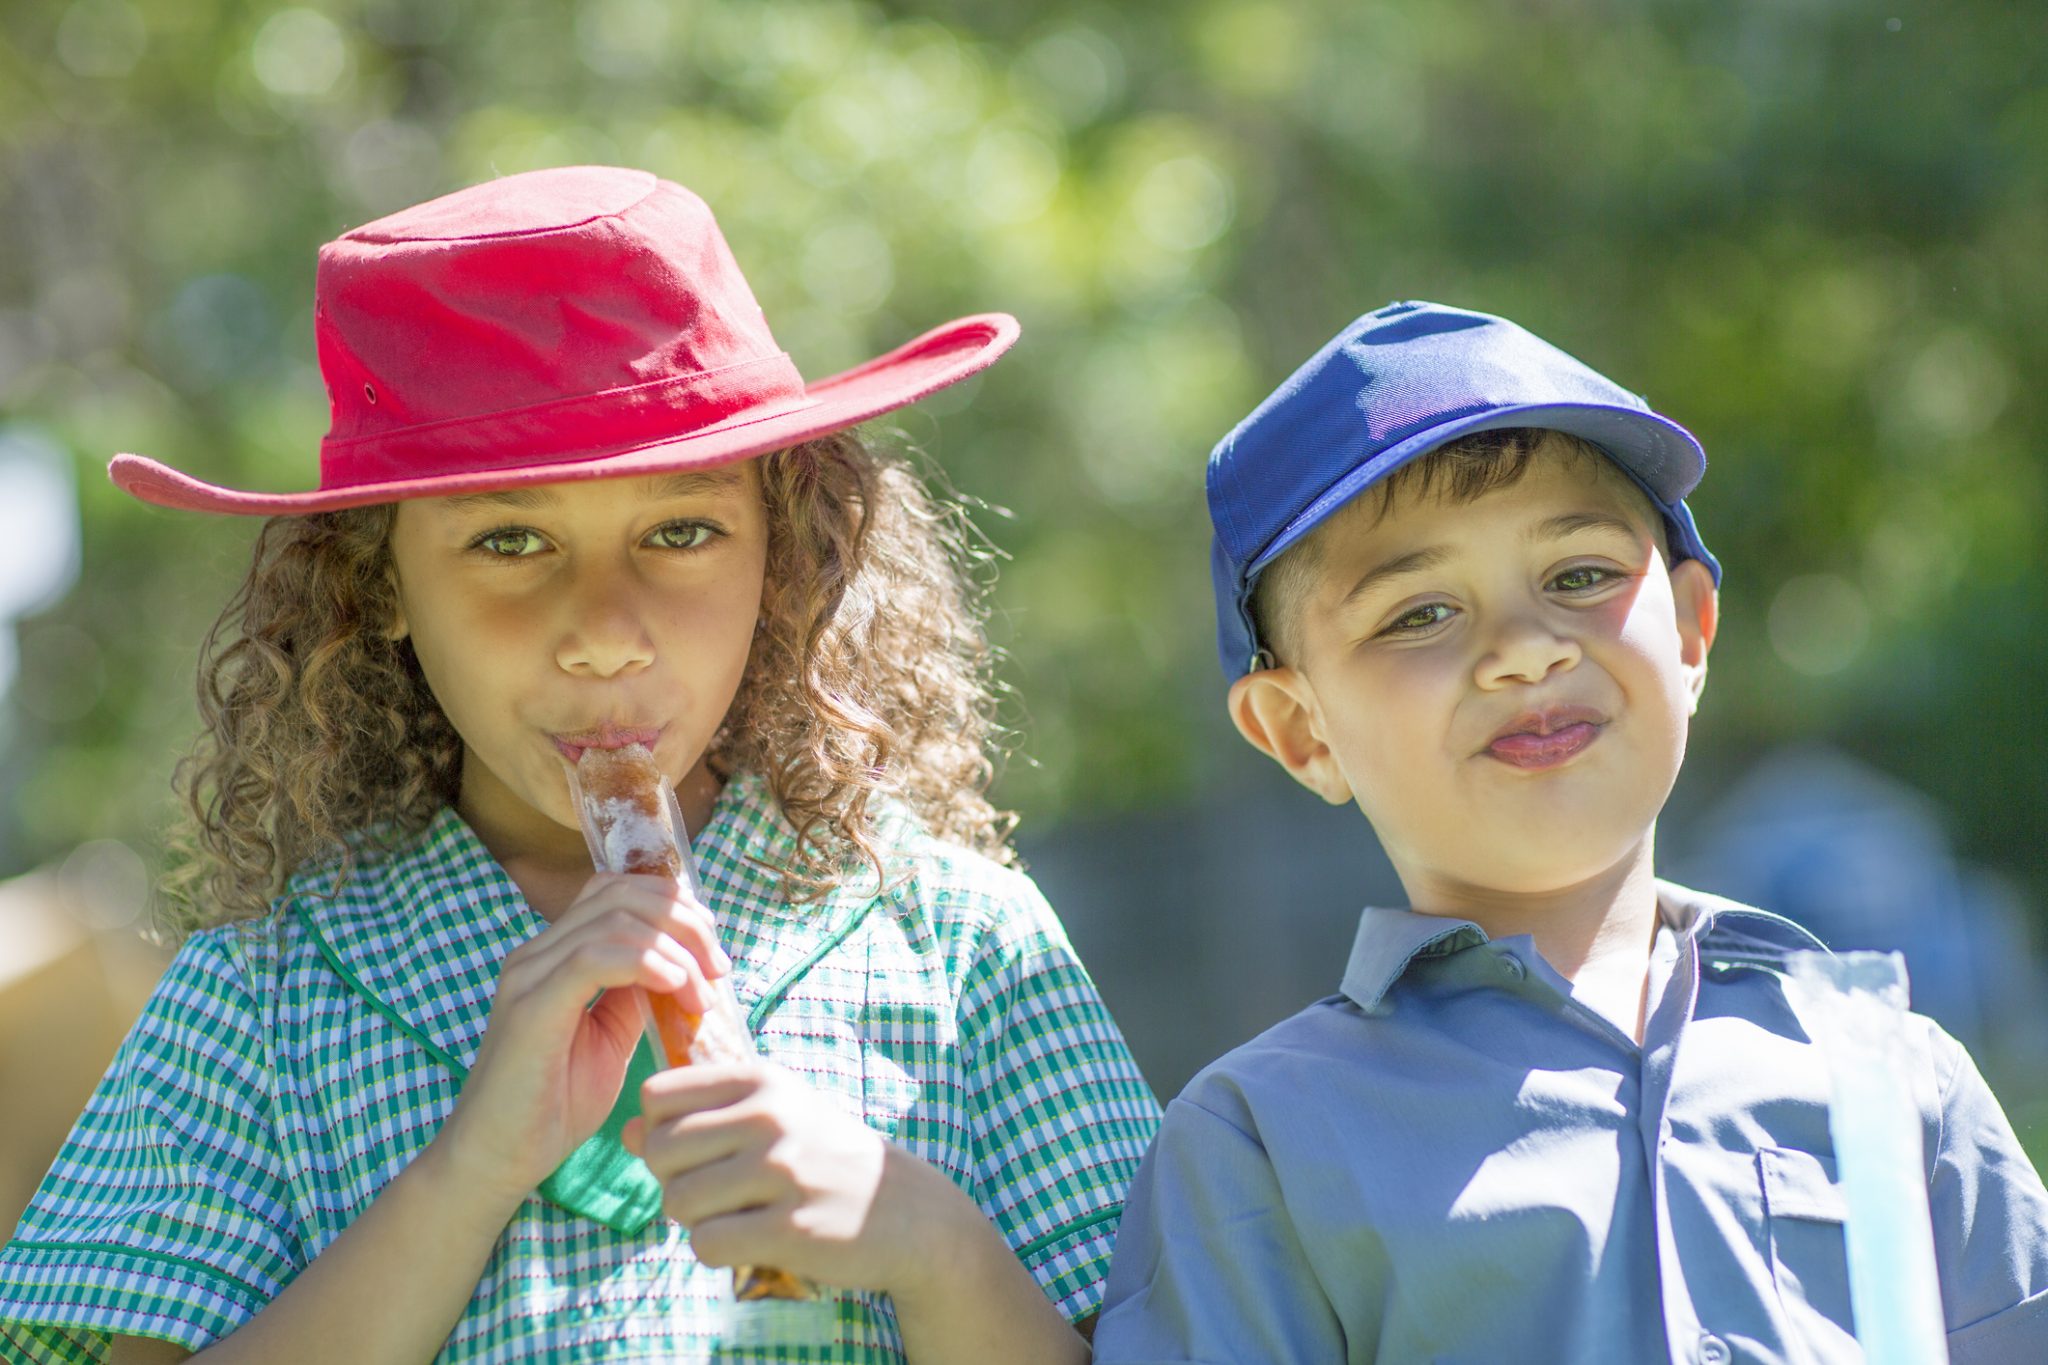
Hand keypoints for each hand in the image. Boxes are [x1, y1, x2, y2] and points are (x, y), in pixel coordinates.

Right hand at [434, 872, 732, 1215]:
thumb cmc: (553, 1107)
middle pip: (621, 893)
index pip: (614, 890)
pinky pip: (594, 958)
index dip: (672, 903)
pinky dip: (647, 964)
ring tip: (701, 995)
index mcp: (554, 956)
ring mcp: (529, 976)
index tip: (712, 948)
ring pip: (614, 920)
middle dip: (684, 919)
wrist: (497, 1160)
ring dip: (675, 950)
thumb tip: (680, 969)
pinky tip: (675, 990)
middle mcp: (537, 954)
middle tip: (718, 967)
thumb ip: (636, 997)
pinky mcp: (531, 1007)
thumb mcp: (611, 1040)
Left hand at [622, 1061, 970, 1294]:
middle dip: (672, 1178)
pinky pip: (707, 1244)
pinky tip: (749, 1240)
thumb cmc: (830, 1157)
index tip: (690, 1148)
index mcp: (764, 1080)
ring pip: (677, 1201)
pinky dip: (717, 1250)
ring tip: (735, 1215)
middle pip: (658, 1150)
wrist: (909, 1211)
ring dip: (695, 1219)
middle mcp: (771, 1119)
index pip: (658, 1095)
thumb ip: (702, 1116)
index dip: (658, 1127)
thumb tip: (626, 1130)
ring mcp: (782, 1174)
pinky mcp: (790, 1230)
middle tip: (711, 1191)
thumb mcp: (777, 1114)